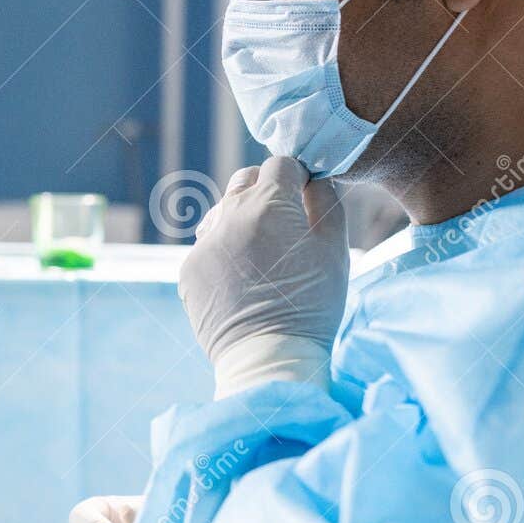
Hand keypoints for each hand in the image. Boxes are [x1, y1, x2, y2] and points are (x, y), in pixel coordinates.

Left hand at [179, 156, 348, 397]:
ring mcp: (204, 244)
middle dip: (266, 192)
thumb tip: (315, 179)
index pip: (281, 164)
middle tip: (285, 225)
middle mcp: (229, 215)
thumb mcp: (335, 251)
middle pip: (246, 181)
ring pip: (223, 212)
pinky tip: (243, 280)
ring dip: (242, 221)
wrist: (268, 358)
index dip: (297, 178)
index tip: (305, 198)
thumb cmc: (310, 305)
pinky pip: (209, 246)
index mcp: (269, 205)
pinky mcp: (188, 271)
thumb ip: (326, 203)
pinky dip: (225, 253)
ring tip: (263, 257)